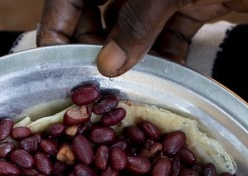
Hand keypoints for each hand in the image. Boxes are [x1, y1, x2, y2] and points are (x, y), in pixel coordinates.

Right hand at [38, 0, 247, 76]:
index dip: (57, 29)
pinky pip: (167, 40)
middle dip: (92, 51)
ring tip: (123, 94)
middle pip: (96, 16)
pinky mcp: (194, 6)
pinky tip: (161, 86)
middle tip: (93, 88)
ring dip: (128, 62)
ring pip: (131, 32)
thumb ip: (137, 23)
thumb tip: (107, 66)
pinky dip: (164, 62)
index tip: (54, 68)